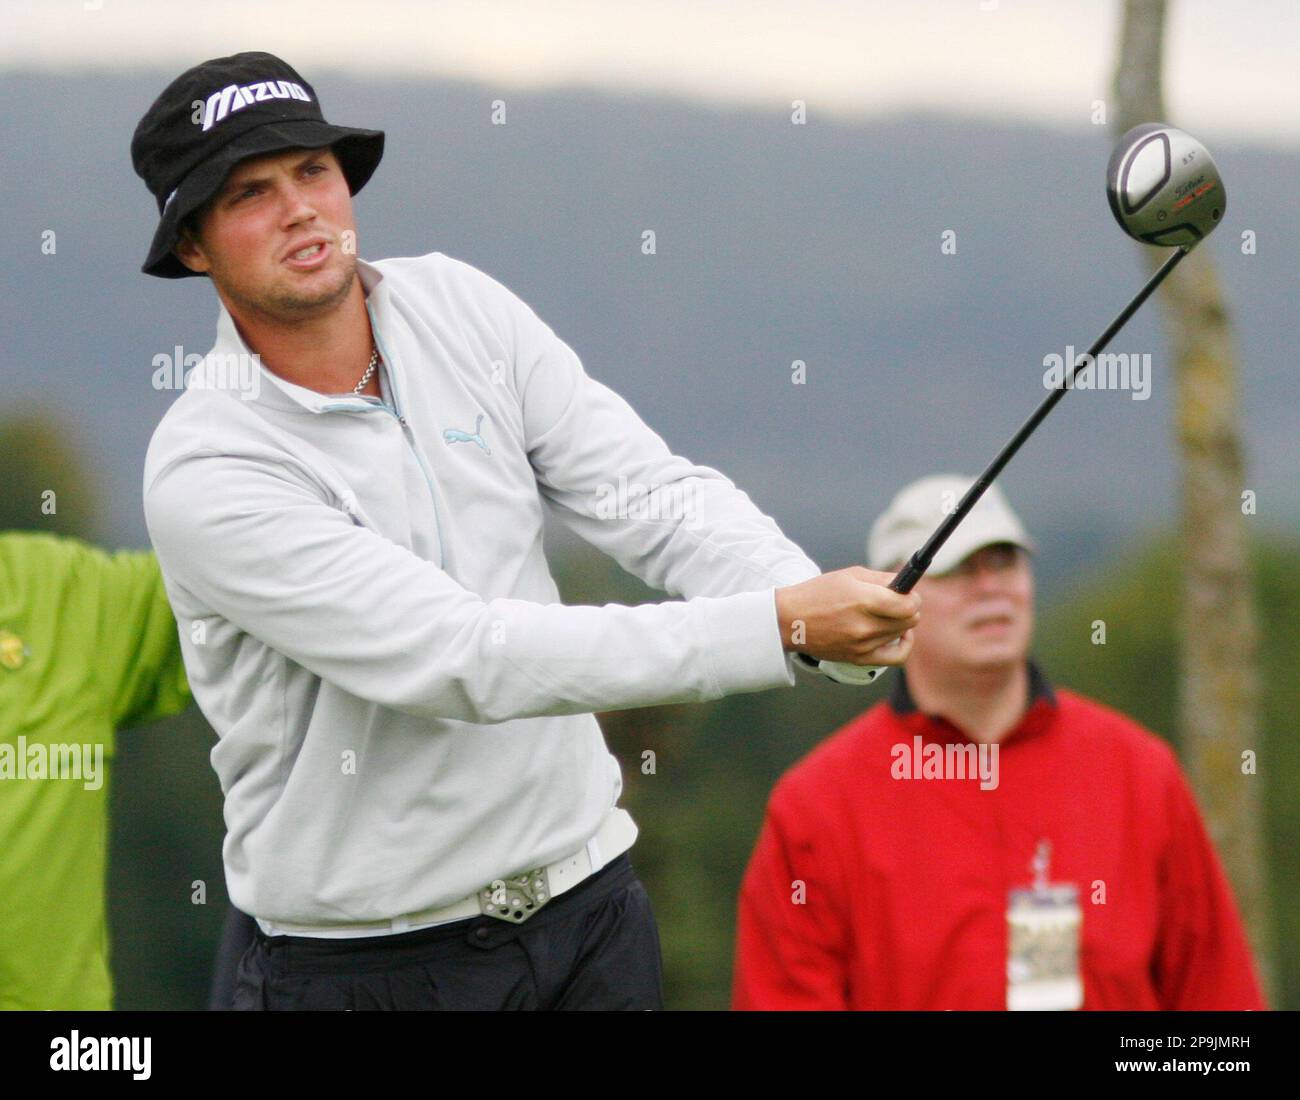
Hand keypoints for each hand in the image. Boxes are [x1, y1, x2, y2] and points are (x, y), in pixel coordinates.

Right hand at [775, 567, 919, 666]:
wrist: (790, 620)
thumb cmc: (818, 593)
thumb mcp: (850, 575)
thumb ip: (882, 579)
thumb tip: (906, 585)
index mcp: (864, 600)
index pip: (909, 605)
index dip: (912, 597)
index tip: (907, 593)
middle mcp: (865, 625)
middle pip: (909, 620)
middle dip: (909, 608)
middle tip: (898, 601)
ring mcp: (862, 645)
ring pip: (902, 634)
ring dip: (901, 623)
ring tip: (889, 614)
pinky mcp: (859, 658)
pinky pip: (896, 657)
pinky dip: (903, 646)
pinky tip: (898, 635)